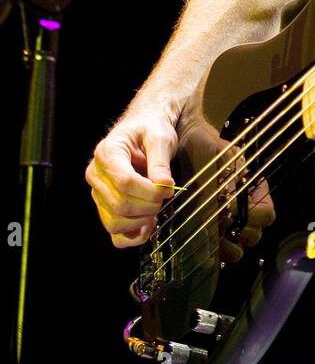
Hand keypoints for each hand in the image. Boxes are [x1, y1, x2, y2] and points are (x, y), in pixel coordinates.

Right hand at [85, 107, 179, 248]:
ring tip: (157, 208)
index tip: (168, 188)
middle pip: (119, 205)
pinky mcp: (105, 206)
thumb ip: (161, 161)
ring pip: (114, 222)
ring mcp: (98, 193)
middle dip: (149, 206)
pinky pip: (114, 234)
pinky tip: (148, 224)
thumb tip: (163, 185)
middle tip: (166, 196)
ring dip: (141, 222)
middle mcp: (96, 175)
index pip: (124, 182)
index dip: (150, 191)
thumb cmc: (150, 129)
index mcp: (107, 153)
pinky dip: (133, 236)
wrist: (143, 127)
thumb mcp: (160, 137)